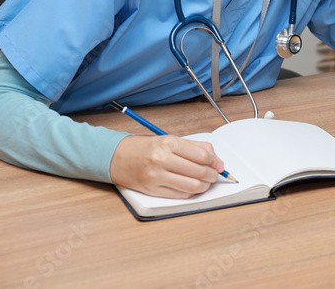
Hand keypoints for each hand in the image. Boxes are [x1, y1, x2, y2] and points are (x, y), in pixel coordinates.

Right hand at [109, 135, 225, 197]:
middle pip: (199, 172)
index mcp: (168, 143)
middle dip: (213, 175)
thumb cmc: (145, 148)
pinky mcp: (152, 190)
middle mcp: (162, 160)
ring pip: (192, 186)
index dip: (215, 162)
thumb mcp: (170, 140)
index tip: (218, 164)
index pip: (202, 155)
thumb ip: (196, 148)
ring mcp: (156, 177)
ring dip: (204, 186)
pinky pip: (180, 195)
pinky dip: (191, 192)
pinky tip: (192, 187)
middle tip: (215, 175)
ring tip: (205, 182)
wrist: (116, 157)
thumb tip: (218, 161)